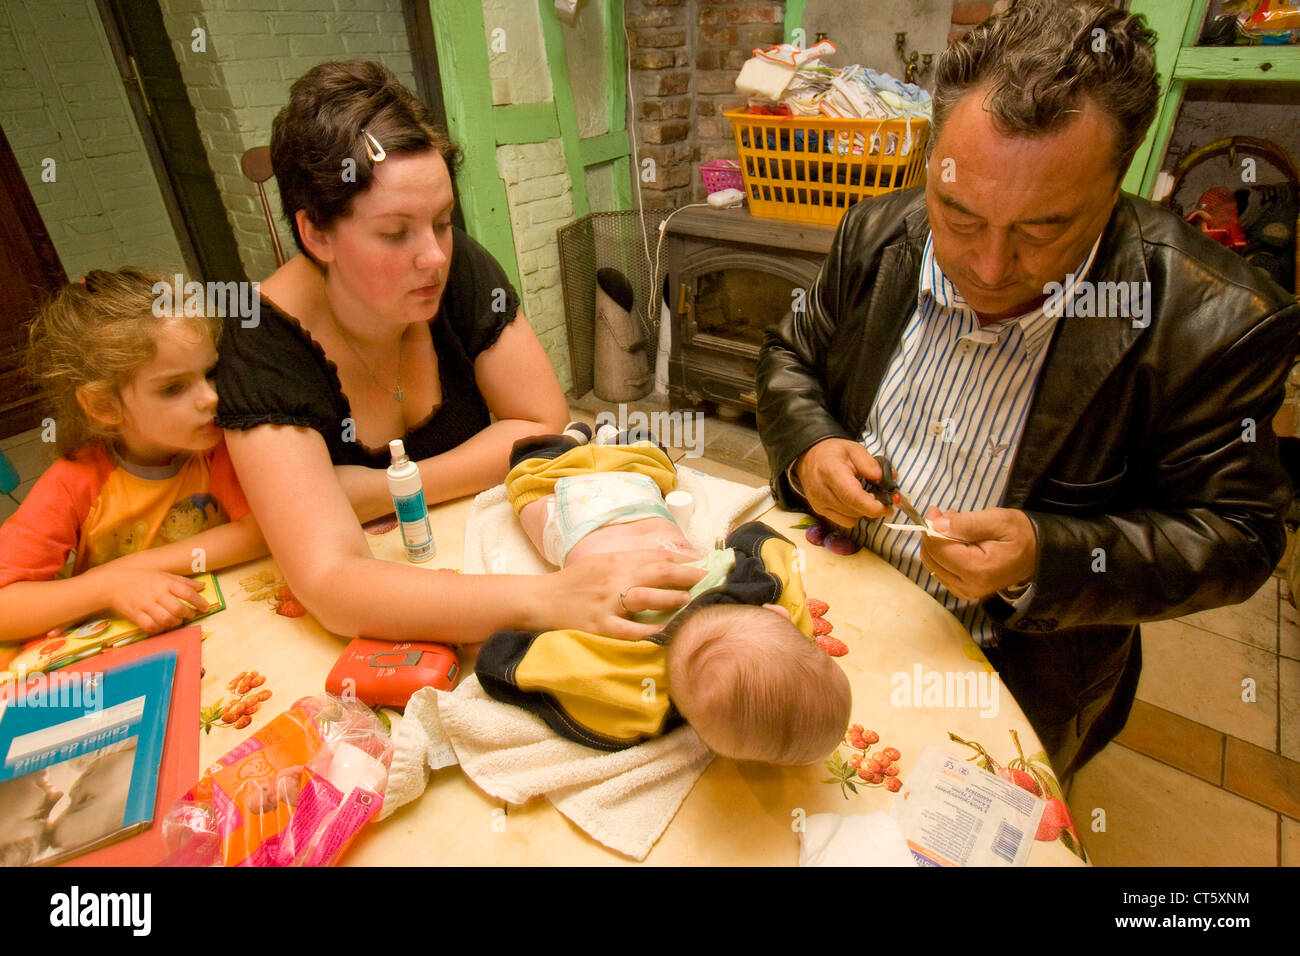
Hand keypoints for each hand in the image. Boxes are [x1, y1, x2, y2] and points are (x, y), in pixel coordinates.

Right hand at [87, 566, 209, 633]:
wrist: (113, 584)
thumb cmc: (142, 578)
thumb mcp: (163, 575)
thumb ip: (183, 581)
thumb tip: (202, 586)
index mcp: (164, 582)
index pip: (187, 592)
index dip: (199, 602)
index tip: (205, 608)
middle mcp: (156, 593)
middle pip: (178, 608)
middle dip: (188, 614)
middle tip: (190, 614)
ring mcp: (144, 605)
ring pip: (166, 619)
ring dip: (176, 622)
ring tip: (178, 620)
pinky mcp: (135, 615)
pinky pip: (151, 627)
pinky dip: (160, 629)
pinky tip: (163, 625)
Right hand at [549, 549, 706, 639]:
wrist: (540, 600)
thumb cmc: (573, 583)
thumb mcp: (600, 563)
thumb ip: (628, 563)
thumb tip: (662, 565)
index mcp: (615, 561)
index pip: (655, 556)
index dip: (682, 559)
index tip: (702, 563)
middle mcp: (614, 578)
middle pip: (657, 572)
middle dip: (685, 574)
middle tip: (706, 580)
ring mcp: (607, 603)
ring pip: (645, 597)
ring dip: (670, 598)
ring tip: (688, 600)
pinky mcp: (599, 625)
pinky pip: (627, 630)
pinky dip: (646, 631)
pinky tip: (661, 631)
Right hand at [794, 438, 891, 527]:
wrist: (809, 456)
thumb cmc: (832, 452)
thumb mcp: (854, 449)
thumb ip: (870, 464)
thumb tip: (884, 479)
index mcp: (830, 471)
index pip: (852, 497)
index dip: (872, 506)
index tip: (887, 506)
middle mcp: (821, 491)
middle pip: (853, 510)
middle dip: (872, 508)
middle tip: (882, 497)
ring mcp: (818, 503)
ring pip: (850, 519)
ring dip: (862, 511)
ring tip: (866, 497)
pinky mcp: (819, 510)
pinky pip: (843, 521)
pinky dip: (853, 514)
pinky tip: (854, 502)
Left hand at [919, 507, 1037, 600]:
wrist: (1037, 555)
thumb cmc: (1020, 535)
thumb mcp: (997, 520)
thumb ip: (966, 523)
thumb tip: (936, 525)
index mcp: (978, 569)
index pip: (938, 549)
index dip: (931, 527)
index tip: (935, 510)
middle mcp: (969, 586)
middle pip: (931, 558)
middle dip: (932, 534)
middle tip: (946, 515)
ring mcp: (965, 591)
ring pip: (933, 564)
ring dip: (937, 542)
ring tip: (955, 525)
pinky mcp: (964, 590)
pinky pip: (941, 570)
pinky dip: (943, 552)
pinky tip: (956, 539)